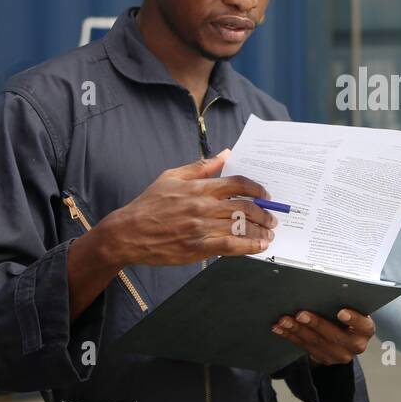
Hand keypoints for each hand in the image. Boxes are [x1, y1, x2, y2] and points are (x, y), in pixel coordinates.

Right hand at [103, 149, 277, 266]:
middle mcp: (203, 206)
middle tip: (272, 217)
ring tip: (269, 233)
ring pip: (241, 227)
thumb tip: (226, 153)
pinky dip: (249, 246)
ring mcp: (201, 228)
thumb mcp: (171, 176)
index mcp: (198, 188)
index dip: (257, 188)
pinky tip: (259, 247)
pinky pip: (231, 246)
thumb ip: (201, 166)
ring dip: (261, 230)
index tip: (266, 195)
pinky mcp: (198, 248)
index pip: (237, 183)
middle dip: (264, 213)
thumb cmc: (149, 204)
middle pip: (244, 207)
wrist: (128, 233)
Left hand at [273, 309, 374, 365]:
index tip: (341, 312)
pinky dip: (291, 336)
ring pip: (316, 343)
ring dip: (297, 330)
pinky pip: (305, 347)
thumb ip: (345, 301)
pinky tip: (280, 328)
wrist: (345, 338)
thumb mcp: (353, 308)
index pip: (364, 325)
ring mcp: (340, 355)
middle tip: (300, 314)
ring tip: (284, 320)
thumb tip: (325, 284)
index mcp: (366, 330)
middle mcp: (355, 345)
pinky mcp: (324, 359)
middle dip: (315, 324)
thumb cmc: (349, 317)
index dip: (354, 319)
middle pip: (335, 336)